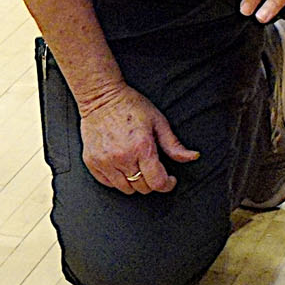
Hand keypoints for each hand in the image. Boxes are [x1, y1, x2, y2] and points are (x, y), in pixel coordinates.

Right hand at [78, 84, 197, 193]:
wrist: (100, 96)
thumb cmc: (130, 105)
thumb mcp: (158, 121)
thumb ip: (174, 144)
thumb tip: (193, 157)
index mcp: (141, 147)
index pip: (157, 182)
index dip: (167, 185)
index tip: (170, 179)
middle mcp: (122, 157)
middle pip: (142, 187)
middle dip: (152, 181)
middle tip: (152, 168)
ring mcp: (104, 161)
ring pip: (125, 189)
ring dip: (134, 182)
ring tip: (136, 167)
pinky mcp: (91, 161)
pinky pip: (108, 183)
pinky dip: (117, 180)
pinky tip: (121, 166)